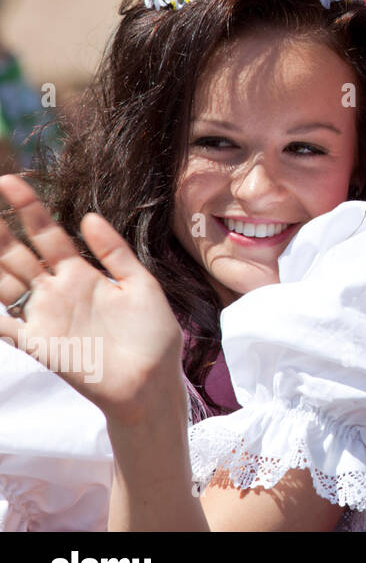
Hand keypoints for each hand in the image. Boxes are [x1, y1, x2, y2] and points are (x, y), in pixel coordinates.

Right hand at [0, 175, 182, 425]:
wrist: (153, 382)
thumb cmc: (153, 335)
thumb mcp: (141, 284)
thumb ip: (115, 251)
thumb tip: (87, 215)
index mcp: (83, 273)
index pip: (48, 234)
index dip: (29, 208)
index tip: (10, 181)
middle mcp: (57, 291)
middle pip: (19, 252)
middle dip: (0, 227)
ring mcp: (44, 315)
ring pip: (4, 281)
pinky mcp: (38, 343)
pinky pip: (4, 323)